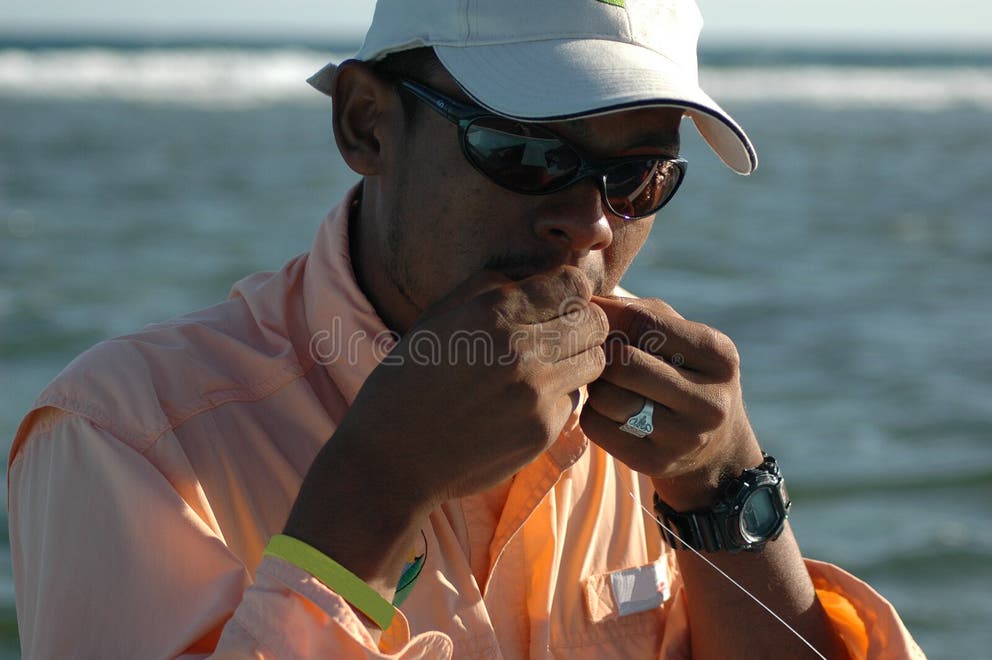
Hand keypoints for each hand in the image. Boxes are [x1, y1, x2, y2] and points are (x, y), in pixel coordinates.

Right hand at [347, 266, 607, 507]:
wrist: (392, 460)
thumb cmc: (408, 381)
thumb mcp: (436, 317)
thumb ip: (490, 286)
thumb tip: (537, 274)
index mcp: (492, 313)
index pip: (573, 284)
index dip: (567, 289)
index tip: (553, 301)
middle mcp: (520, 350)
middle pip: (594, 321)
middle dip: (579, 322)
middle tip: (554, 333)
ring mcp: (536, 394)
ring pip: (594, 360)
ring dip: (576, 357)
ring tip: (544, 364)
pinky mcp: (543, 431)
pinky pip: (574, 399)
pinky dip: (558, 395)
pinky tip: (523, 401)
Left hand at [580, 296, 762, 509]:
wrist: (718, 450)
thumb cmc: (686, 373)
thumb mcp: (682, 338)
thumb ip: (639, 313)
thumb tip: (584, 300)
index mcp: (718, 355)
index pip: (645, 323)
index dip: (608, 318)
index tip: (594, 320)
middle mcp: (709, 399)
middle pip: (623, 364)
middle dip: (600, 355)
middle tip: (596, 354)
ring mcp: (685, 437)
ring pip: (607, 398)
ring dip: (595, 385)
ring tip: (605, 381)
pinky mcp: (658, 463)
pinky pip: (597, 428)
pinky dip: (592, 413)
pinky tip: (607, 410)